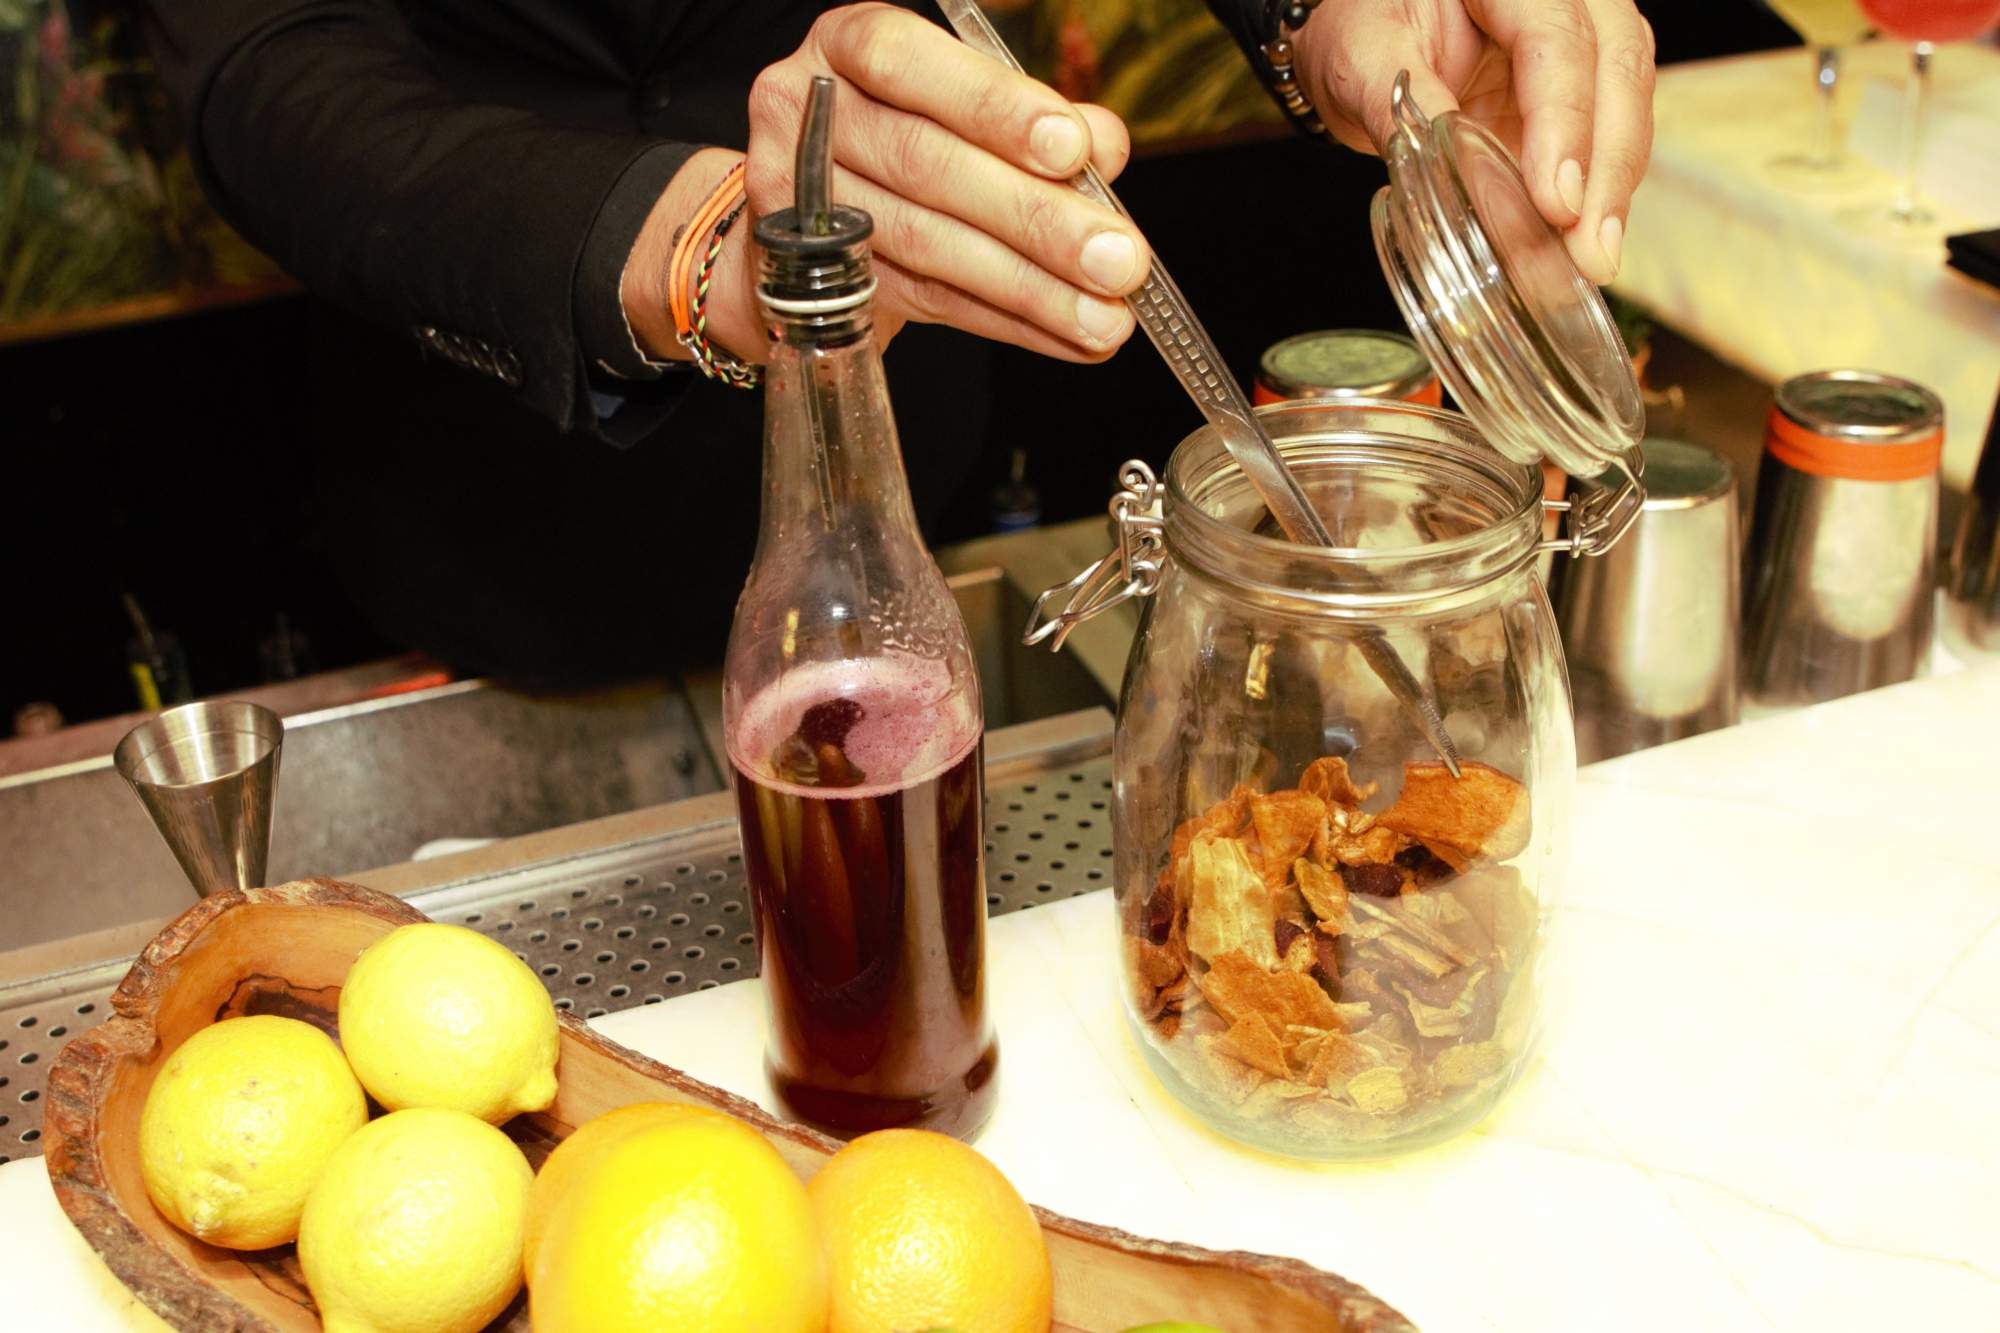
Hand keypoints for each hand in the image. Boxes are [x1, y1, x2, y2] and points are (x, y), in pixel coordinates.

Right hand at [626, 3, 1146, 365]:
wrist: (822, 213)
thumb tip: (1104, 151)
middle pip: (924, 165)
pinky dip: (1006, 322)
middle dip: (1034, 218)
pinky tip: (1065, 335)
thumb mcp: (972, 107)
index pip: (906, 63)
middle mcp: (808, 116)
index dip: (991, 106)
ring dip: (1029, 288)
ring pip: (925, 245)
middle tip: (1118, 261)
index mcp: (847, 47)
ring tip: (1105, 317)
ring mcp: (799, 204)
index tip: (1073, 151)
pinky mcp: (818, 280)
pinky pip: (923, 302)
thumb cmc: (913, 133)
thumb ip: (1040, 119)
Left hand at [1290, 0, 1654, 283]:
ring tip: (1592, 260)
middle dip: (1609, 165)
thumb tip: (1438, 158)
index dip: (1564, 121)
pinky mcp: (1577, 89)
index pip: (1556, 38)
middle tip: (1591, 250)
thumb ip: (1398, 101)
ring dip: (1614, 186)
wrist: (1367, 37)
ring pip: (1627, 100)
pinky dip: (1596, 191)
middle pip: (1617, 66)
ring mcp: (1580, 39)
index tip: (1557, 200)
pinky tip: (1580, 244)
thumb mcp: (1360, 59)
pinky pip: (1605, 134)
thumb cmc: (1362, 28)